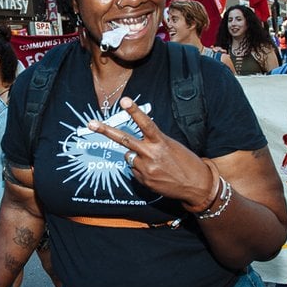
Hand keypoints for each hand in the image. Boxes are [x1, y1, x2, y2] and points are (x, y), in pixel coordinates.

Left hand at [86, 96, 214, 209]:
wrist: (196, 186)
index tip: (124, 100)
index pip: (146, 123)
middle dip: (105, 130)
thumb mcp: (172, 146)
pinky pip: (134, 171)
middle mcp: (151, 155)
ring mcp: (145, 169)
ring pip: (129, 157)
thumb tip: (135, 148)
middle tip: (90, 123)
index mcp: (161, 143)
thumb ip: (153, 143)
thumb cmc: (186, 162)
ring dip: (136, 157)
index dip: (135, 111)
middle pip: (124, 139)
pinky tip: (155, 173)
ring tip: (154, 162)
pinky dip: (141, 169)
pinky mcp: (143, 180)